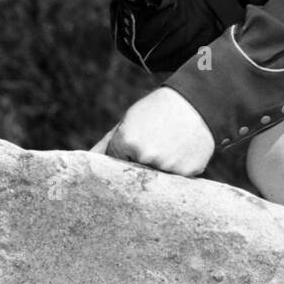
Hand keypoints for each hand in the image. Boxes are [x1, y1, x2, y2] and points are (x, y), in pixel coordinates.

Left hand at [100, 87, 214, 176]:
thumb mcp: (129, 122)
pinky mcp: (189, 172)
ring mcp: (169, 166)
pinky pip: (178, 181)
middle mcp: (146, 156)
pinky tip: (183, 151)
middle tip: (156, 147)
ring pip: (157, 181)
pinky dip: (179, 170)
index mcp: (128, 141)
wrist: (196, 101)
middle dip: (141, 167)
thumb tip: (87, 162)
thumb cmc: (158, 111)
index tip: (137, 149)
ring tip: (171, 147)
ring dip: (161, 170)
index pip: (116, 167)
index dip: (127, 158)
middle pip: (135, 176)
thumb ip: (108, 146)